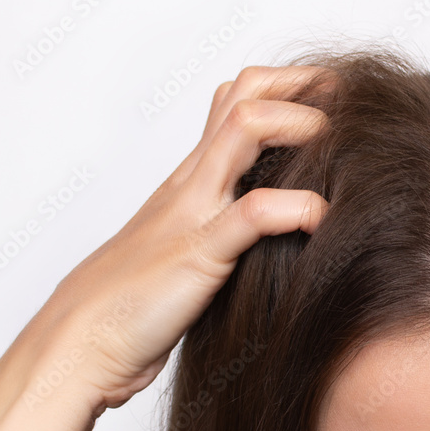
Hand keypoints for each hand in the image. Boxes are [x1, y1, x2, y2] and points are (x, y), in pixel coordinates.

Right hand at [41, 66, 331, 411]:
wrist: (78, 344)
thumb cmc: (134, 306)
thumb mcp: (190, 249)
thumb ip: (226, 228)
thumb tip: (283, 230)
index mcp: (192, 178)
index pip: (238, 100)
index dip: (291, 88)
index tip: (338, 103)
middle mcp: (193, 181)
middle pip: (244, 93)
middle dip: (303, 86)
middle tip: (351, 102)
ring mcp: (194, 211)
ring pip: (244, 128)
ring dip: (303, 125)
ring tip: (347, 146)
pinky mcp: (199, 254)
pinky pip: (253, 213)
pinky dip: (298, 208)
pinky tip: (326, 219)